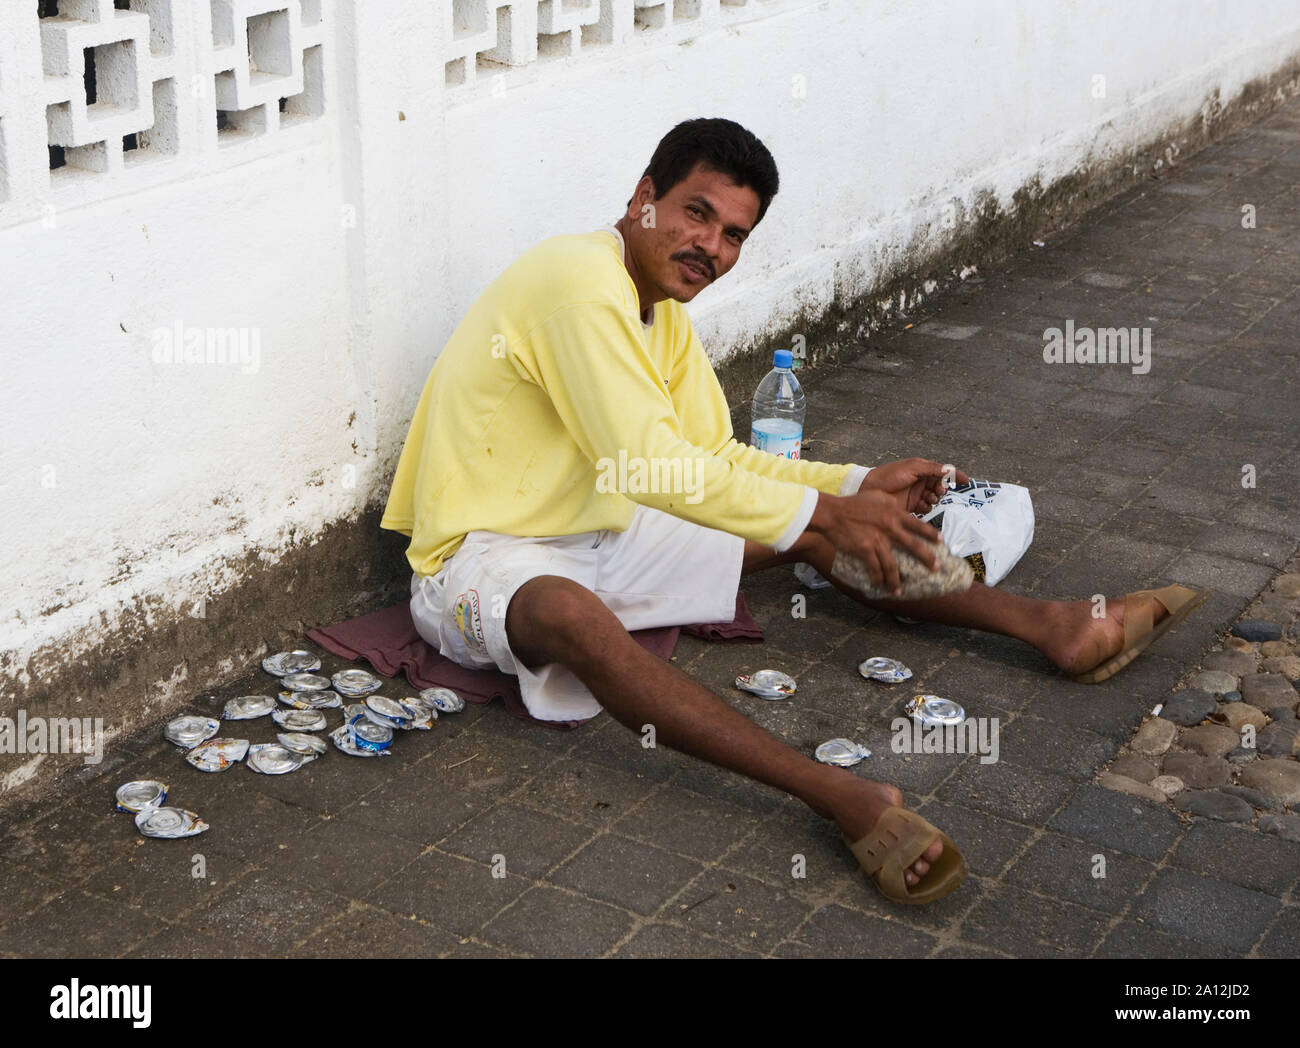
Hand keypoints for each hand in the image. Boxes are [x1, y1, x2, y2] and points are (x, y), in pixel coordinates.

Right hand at [808, 490, 942, 596]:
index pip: (918, 525)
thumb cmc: (852, 503)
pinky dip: (878, 578)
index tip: (941, 542)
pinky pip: (874, 568)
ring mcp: (878, 539)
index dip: (931, 534)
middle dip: (927, 559)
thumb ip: (890, 503)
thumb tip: (899, 507)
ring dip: (896, 580)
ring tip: (899, 591)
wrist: (832, 513)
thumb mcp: (876, 496)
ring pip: (892, 564)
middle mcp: (890, 527)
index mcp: (894, 513)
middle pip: (913, 546)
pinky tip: (879, 585)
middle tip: (936, 569)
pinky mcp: (865, 549)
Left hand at [861, 458, 969, 514]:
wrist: (870, 490)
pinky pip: (926, 509)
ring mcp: (916, 494)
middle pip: (940, 487)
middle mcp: (920, 481)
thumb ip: (932, 469)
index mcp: (921, 469)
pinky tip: (920, 507)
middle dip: (941, 490)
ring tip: (927, 499)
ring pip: (934, 499)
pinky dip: (926, 508)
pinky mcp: (911, 506)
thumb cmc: (888, 475)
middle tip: (937, 491)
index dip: (955, 476)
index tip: (966, 481)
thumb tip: (949, 470)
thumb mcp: (911, 468)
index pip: (943, 472)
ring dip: (933, 500)